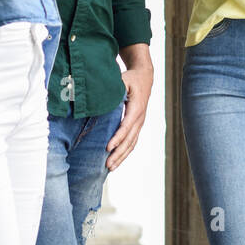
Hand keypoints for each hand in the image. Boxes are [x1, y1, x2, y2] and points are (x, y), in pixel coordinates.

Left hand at [106, 56, 154, 170]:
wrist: (145, 77)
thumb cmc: (131, 78)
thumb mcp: (123, 80)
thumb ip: (114, 90)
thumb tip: (100, 99)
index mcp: (136, 107)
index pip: (127, 126)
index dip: (118, 137)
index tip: (108, 147)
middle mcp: (140, 118)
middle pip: (130, 139)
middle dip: (119, 153)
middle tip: (107, 164)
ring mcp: (140, 123)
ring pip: (132, 143)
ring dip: (122, 156)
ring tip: (110, 167)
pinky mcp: (138, 125)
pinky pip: (132, 141)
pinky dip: (125, 152)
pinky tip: (117, 160)